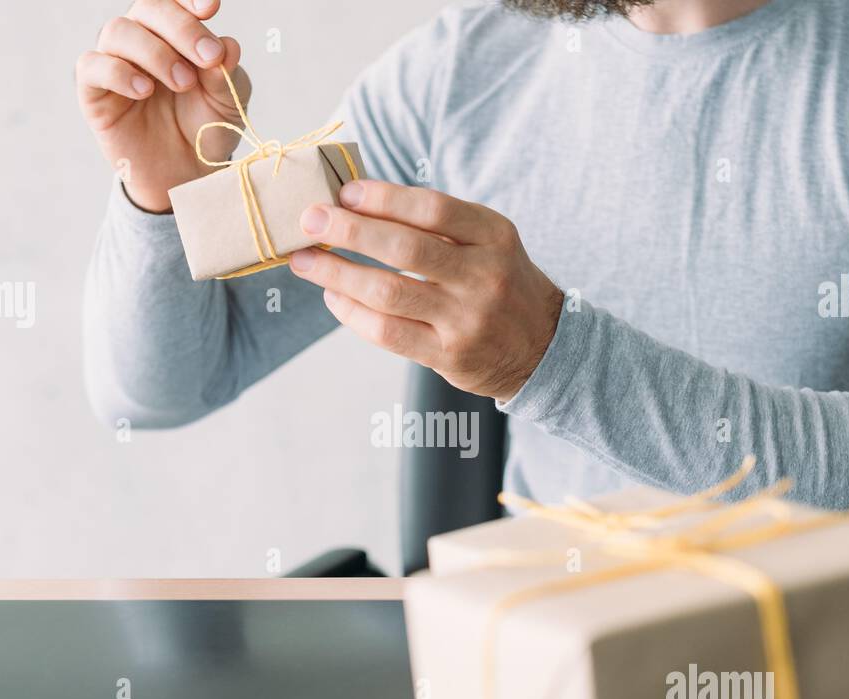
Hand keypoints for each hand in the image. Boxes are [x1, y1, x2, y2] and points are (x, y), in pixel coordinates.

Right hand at [76, 0, 250, 211]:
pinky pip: (92, 66)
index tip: (211, 7)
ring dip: (154, 52)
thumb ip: (228, 75)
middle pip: (148, 9)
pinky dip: (119, 72)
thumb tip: (228, 45)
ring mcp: (115, 62)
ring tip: (182, 83)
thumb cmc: (206, 132)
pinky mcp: (94, 91)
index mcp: (175, 35)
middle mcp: (142, 40)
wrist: (185, 176)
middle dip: (182, 29)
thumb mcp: (228, 105)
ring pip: (118, 30)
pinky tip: (144, 90)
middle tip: (208, 58)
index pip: (175, 2)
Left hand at [288, 182, 563, 402]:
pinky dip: (352, 313)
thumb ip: (438, 223)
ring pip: (389, 293)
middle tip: (310, 219)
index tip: (344, 192)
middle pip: (406, 248)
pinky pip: (388, 333)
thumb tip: (358, 202)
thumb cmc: (499, 284)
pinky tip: (333, 297)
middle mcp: (484, 276)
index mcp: (494, 236)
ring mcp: (466, 320)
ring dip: (338, 274)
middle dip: (349, 231)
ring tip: (305, 261)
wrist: (543, 348)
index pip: (433, 208)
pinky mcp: (449, 356)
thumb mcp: (488, 242)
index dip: (384, 198)